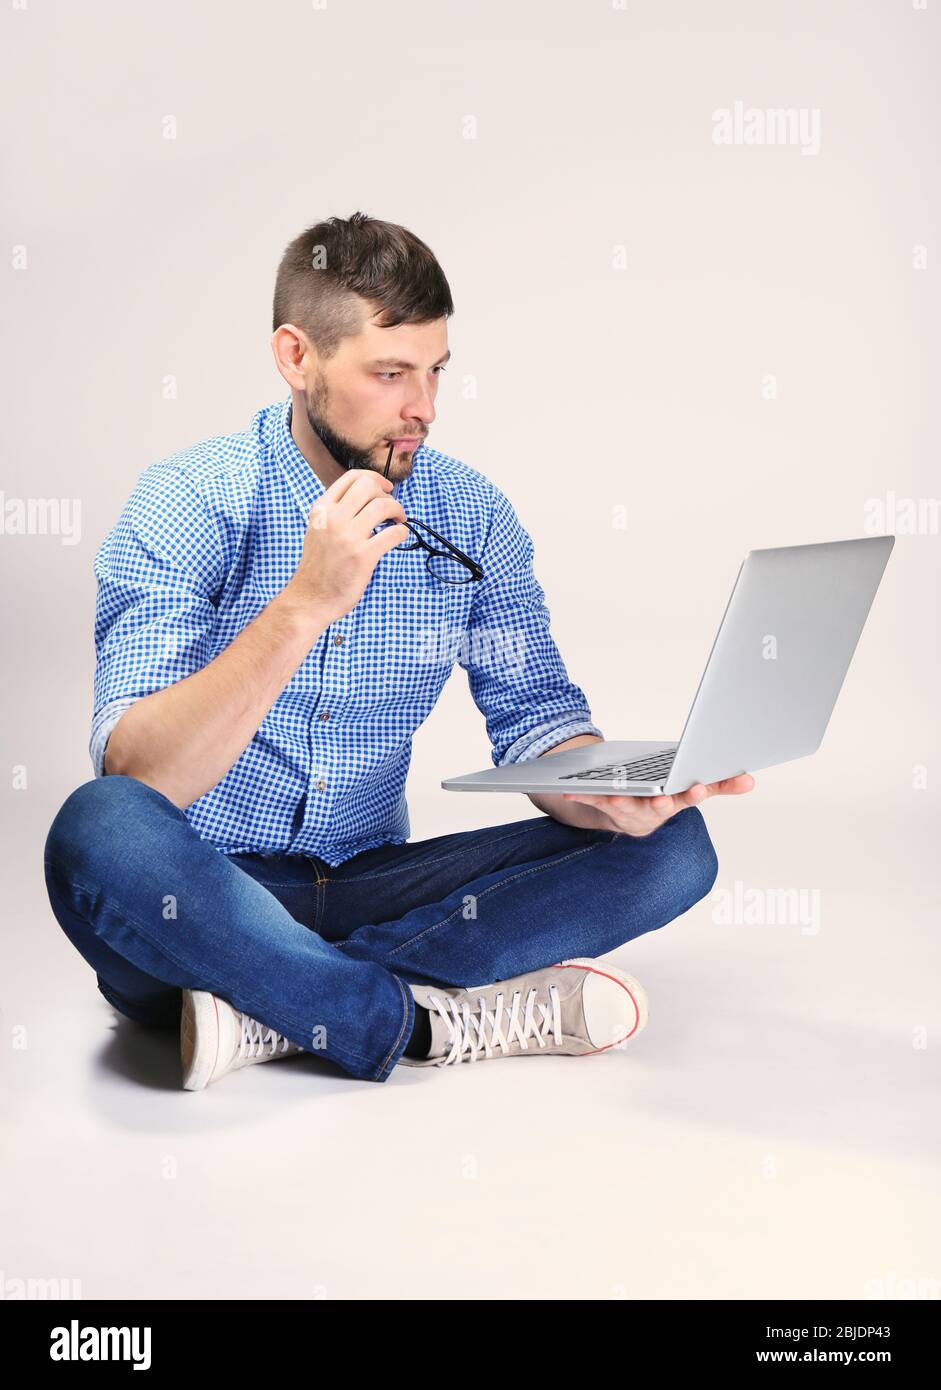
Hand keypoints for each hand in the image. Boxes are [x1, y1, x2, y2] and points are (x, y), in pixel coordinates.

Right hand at [284, 468, 408, 623]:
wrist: (310, 598)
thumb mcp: (318, 529)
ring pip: (383, 506)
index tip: (385, 488)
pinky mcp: (363, 556)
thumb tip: (367, 499)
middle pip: (369, 486)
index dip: (374, 478)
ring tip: (398, 521)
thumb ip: (336, 512)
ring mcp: (348, 537)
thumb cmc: (318, 566)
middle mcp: (333, 519)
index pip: (351, 477)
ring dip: (398, 511)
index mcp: (322, 510)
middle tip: (392, 508)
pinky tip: (398, 537)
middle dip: (387, 494)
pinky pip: (393, 533)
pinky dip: (402, 532)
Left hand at [561, 773, 755, 836]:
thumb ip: (721, 784)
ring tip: (617, 797)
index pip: (691, 796)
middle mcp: (654, 811)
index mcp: (676, 802)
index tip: (701, 785)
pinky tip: (570, 791)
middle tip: (662, 798)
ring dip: (622, 802)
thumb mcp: (690, 787)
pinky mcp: (605, 808)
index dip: (697, 791)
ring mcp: (629, 812)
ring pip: (627, 807)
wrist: (625, 815)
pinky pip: (594, 801)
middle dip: (661, 801)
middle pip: (660, 806)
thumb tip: (751, 779)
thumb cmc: (663, 795)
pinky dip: (582, 796)